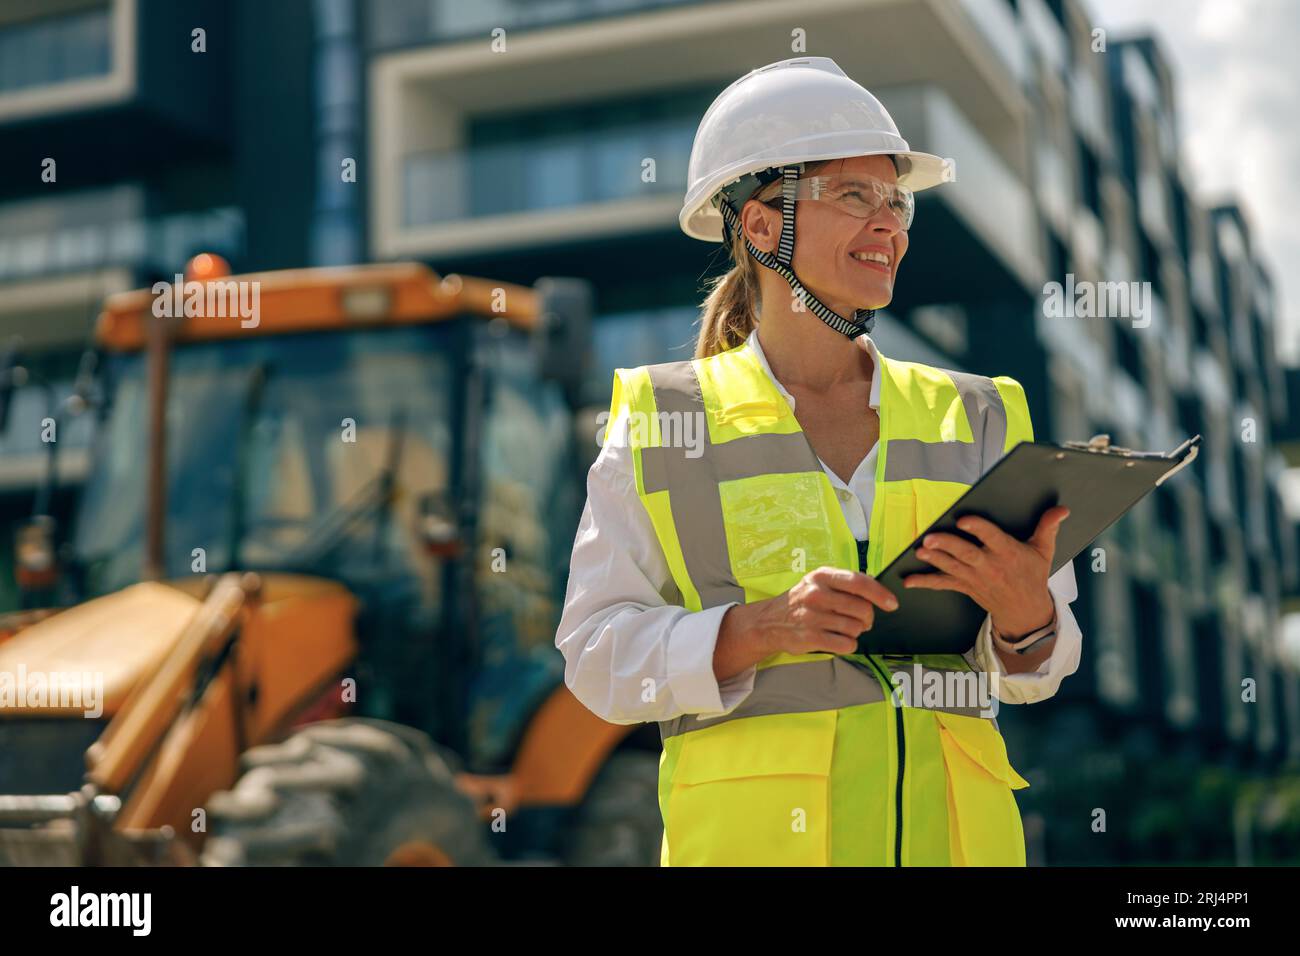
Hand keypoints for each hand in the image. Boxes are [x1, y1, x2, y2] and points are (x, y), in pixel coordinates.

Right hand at [722, 566, 897, 658]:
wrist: (770, 622)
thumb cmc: (803, 600)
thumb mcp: (819, 582)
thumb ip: (846, 583)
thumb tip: (877, 590)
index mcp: (822, 576)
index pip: (859, 582)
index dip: (880, 594)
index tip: (892, 604)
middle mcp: (816, 594)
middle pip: (862, 609)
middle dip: (868, 618)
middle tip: (863, 620)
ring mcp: (812, 616)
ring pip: (856, 628)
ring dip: (856, 632)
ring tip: (845, 629)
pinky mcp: (810, 637)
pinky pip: (846, 644)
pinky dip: (848, 644)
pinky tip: (839, 639)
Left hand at [901, 506, 1068, 638]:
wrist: (1025, 612)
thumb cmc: (1031, 576)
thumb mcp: (1043, 551)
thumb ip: (1048, 528)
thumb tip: (1062, 509)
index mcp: (1007, 553)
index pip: (991, 537)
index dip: (977, 528)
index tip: (964, 520)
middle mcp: (989, 566)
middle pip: (966, 554)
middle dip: (947, 546)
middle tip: (930, 538)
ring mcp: (975, 578)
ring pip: (952, 567)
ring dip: (934, 559)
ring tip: (919, 551)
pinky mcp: (965, 586)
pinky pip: (943, 584)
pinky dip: (925, 582)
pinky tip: (909, 580)